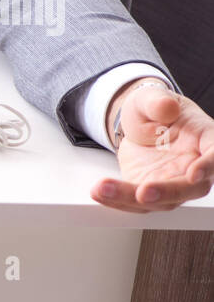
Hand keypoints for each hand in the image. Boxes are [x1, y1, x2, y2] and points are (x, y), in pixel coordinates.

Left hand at [91, 83, 213, 212]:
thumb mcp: (151, 98)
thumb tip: (165, 107)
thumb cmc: (155, 110)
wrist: (141, 125)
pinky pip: (136, 203)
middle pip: (191, 188)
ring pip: (161, 201)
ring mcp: (174, 182)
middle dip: (167, 193)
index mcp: (206, 139)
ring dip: (131, 199)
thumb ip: (157, 102)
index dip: (209, 166)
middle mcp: (195, 166)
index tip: (194, 174)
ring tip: (103, 189)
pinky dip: (116, 200)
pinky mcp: (151, 191)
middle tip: (143, 193)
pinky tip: (98, 192)